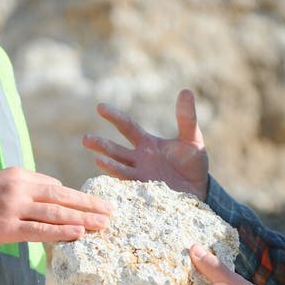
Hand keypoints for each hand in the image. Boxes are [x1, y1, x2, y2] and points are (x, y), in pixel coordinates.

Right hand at [0, 167, 111, 248]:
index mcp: (18, 175)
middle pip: (61, 196)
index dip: (74, 198)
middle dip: (88, 204)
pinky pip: (40, 230)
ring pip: (55, 213)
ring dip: (82, 218)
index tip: (93, 205)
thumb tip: (51, 193)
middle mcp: (19, 187)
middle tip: (110, 210)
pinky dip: (61, 232)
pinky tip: (79, 234)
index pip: (53, 186)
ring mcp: (13, 208)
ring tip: (102, 224)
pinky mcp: (7, 227)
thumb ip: (24, 188)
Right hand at [83, 89, 209, 200]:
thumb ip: (187, 119)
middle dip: (101, 145)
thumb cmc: (193, 164)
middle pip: (115, 150)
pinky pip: (129, 188)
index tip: (100, 107)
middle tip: (86, 139)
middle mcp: (138, 160)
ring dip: (108, 165)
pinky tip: (113, 182)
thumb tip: (186, 91)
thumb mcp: (192, 139)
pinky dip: (120, 185)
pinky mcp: (144, 193)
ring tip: (98, 159)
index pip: (127, 127)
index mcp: (146, 144)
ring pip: (119, 169)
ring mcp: (139, 177)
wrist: (199, 191)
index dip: (114, 117)